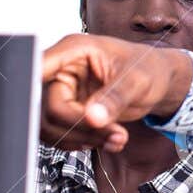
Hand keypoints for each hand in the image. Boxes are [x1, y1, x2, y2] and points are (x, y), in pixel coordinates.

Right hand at [39, 34, 192, 151]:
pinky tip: (108, 139)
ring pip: (50, 125)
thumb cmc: (149, 69)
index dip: (33, 91)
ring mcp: (64, 92)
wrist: (159, 82)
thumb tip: (93, 116)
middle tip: (114, 134)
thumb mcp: (137, 81)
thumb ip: (114, 97)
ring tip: (116, 138)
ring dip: (82, 138)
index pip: (38, 69)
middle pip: (46, 107)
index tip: (54, 114)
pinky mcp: (69, 111)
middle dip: (79, 126)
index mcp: (73, 51)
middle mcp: (62, 70)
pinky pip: (61, 134)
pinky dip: (83, 142)